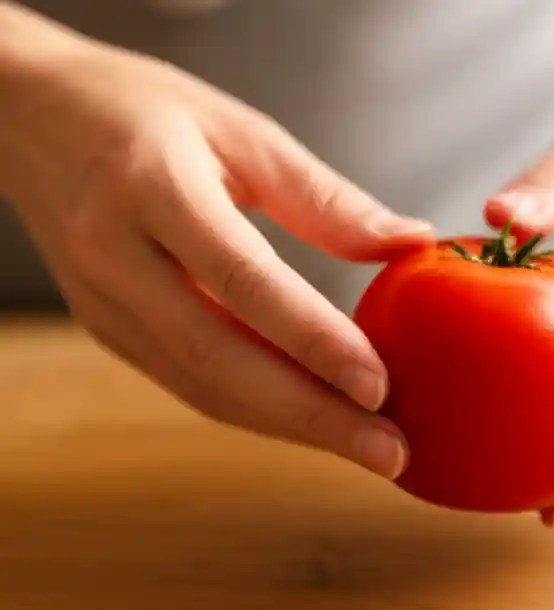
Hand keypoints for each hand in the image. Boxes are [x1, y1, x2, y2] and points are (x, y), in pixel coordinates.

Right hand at [0, 31, 431, 477]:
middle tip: (392, 452)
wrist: (21, 114)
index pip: (243, 279)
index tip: (379, 386)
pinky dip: (257, 411)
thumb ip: (324, 197)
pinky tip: (315, 422)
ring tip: (370, 449)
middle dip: (312, 417)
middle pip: (220, 358)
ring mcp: (102, 301)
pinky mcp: (106, 329)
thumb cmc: (143, 111)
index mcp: (153, 187)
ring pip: (202, 386)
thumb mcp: (240, 131)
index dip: (312, 340)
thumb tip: (413, 242)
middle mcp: (115, 254)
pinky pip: (188, 383)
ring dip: (291, 428)